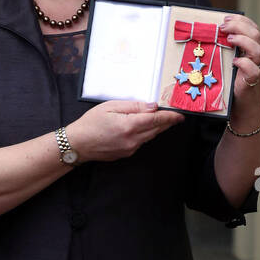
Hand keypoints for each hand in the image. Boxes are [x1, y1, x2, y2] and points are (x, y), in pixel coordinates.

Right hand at [66, 99, 182, 162]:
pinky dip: (145, 134)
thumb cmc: (90, 123)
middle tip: (174, 115)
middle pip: (156, 130)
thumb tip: (152, 107)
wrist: (78, 144)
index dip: (170, 117)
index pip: (156, 120)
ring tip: (159, 119)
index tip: (180, 115)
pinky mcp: (127, 153)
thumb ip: (133, 106)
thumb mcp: (110, 107)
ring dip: (156, 128)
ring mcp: (130, 149)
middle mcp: (132, 140)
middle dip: (166, 122)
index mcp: (129, 126)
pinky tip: (141, 127)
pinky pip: (141, 142)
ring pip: (150, 136)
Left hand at [220, 12, 259, 114]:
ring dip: (242, 40)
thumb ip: (229, 47)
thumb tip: (214, 33)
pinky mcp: (253, 80)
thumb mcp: (231, 59)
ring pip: (257, 48)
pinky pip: (253, 69)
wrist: (243, 104)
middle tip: (223, 27)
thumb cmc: (235, 80)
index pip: (252, 27)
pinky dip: (244, 63)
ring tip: (228, 40)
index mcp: (254, 46)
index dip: (239, 20)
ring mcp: (258, 66)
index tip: (225, 18)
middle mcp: (259, 54)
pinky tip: (234, 61)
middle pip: (255, 33)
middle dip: (238, 26)